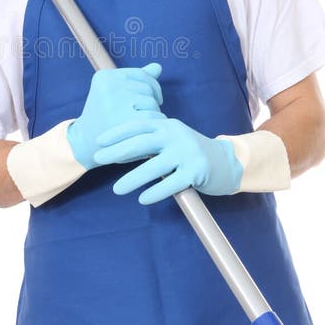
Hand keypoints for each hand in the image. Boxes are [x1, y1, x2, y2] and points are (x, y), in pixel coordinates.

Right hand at [67, 63, 163, 168]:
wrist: (86, 144)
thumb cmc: (105, 117)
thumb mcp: (114, 94)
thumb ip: (136, 79)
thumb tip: (158, 66)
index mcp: (104, 76)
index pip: (142, 75)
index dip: (151, 88)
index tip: (145, 102)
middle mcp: (108, 86)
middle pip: (148, 88)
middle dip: (151, 102)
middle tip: (140, 116)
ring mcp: (115, 103)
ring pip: (152, 102)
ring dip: (153, 114)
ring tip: (139, 123)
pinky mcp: (125, 121)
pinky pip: (153, 117)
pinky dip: (155, 124)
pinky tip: (146, 130)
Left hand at [93, 117, 242, 202]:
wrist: (226, 162)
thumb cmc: (189, 153)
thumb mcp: (171, 140)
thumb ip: (149, 143)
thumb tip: (117, 151)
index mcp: (167, 125)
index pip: (138, 125)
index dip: (117, 132)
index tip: (99, 141)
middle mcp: (176, 136)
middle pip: (142, 143)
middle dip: (117, 151)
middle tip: (99, 159)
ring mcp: (187, 153)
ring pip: (154, 167)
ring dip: (133, 179)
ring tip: (117, 189)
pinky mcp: (196, 172)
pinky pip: (171, 184)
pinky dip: (155, 192)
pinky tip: (143, 199)